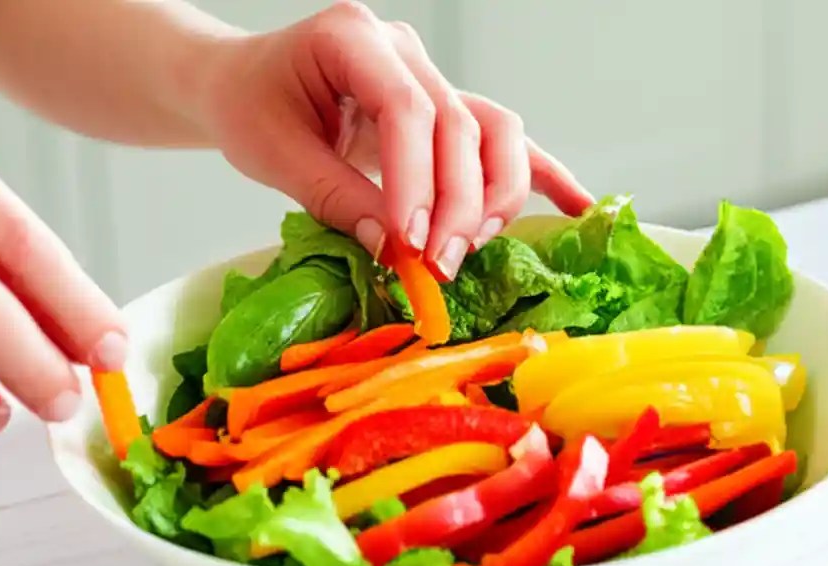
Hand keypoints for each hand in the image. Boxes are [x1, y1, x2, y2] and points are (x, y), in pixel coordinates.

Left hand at [196, 1, 594, 280]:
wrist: (246, 82)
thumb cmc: (252, 106)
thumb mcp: (273, 153)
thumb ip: (336, 197)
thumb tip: (396, 248)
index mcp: (353, 38)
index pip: (406, 110)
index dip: (416, 183)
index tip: (409, 245)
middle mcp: (404, 48)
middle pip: (461, 124)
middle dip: (456, 204)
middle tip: (439, 266)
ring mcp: (433, 73)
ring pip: (495, 129)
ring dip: (494, 195)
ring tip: (471, 246)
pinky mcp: (446, 106)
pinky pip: (503, 139)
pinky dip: (542, 173)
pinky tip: (580, 205)